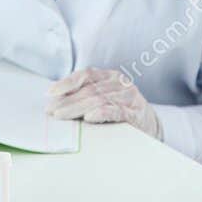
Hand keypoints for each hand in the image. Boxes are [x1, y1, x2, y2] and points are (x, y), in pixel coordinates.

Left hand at [45, 68, 161, 139]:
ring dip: (76, 108)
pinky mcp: (136, 114)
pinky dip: (101, 113)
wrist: (150, 125)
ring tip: (61, 116)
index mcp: (110, 76)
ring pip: (98, 100)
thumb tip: (56, 103)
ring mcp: (129, 97)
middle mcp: (120, 83)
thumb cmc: (122, 111)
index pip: (85, 75)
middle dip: (67, 101)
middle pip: (89, 90)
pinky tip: (89, 117)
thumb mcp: (106, 98)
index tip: (50, 93)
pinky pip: (116, 111)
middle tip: (51, 111)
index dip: (67, 83)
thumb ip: (86, 96)